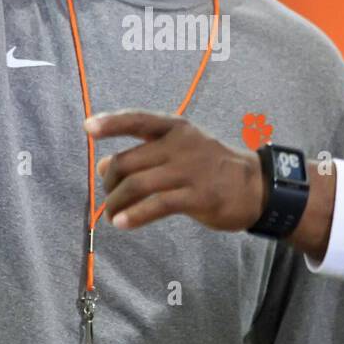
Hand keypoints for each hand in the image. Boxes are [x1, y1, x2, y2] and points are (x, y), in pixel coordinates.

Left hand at [85, 111, 264, 232]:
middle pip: (128, 161)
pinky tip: (123, 223)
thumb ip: (144, 154)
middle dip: (110, 183)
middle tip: (110, 197)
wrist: (255, 186)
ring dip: (116, 203)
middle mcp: (180, 144)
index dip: (111, 123)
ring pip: (137, 185)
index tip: (87, 127)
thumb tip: (102, 166)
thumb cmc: (211, 167)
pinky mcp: (198, 196)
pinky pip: (157, 205)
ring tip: (112, 216)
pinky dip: (135, 215)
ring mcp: (189, 170)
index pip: (137, 119)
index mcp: (175, 128)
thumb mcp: (180, 149)